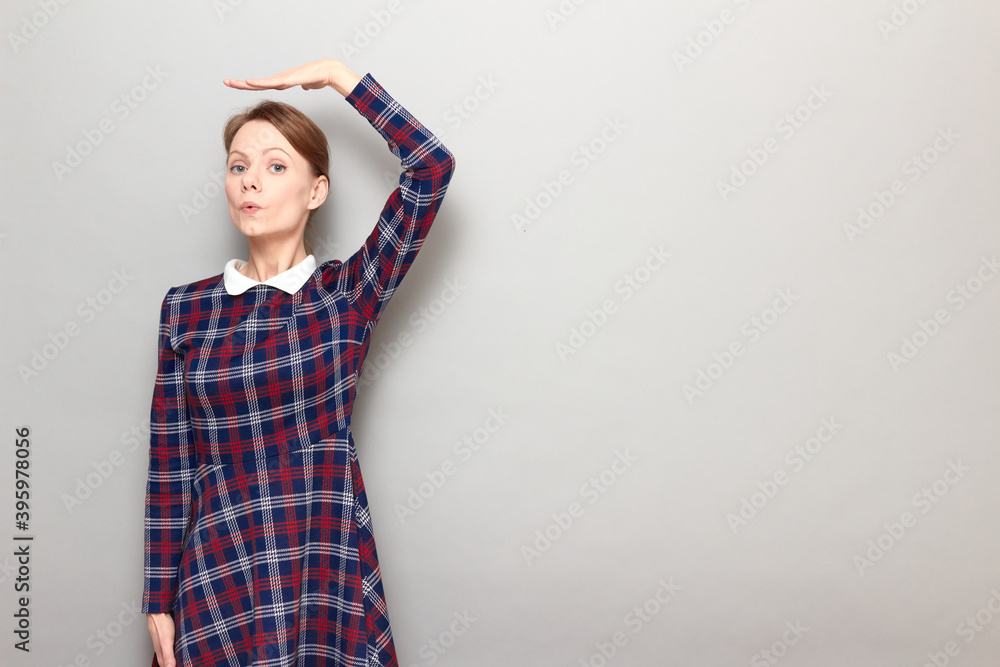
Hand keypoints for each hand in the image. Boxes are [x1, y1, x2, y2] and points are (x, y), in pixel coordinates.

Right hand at [147, 612, 176, 666]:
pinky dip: (173, 650)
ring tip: (175, 661)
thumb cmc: (162, 624)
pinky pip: (169, 646)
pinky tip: (177, 648)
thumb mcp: (166, 641)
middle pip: (165, 661)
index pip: (164, 665)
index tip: (176, 666)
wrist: (158, 610)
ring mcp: (163, 642)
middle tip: (177, 664)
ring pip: (167, 653)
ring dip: (171, 658)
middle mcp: (161, 648)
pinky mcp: (166, 636)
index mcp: (160, 651)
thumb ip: (168, 655)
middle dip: (170, 665)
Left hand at [223, 58, 361, 96]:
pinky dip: (259, 83)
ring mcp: (282, 79)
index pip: (262, 85)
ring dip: (244, 84)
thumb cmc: (318, 77)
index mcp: (281, 82)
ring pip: (260, 83)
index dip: (250, 86)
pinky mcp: (287, 80)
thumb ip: (305, 86)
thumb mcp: (308, 85)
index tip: (239, 85)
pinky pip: (270, 83)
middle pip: (256, 83)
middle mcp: (279, 80)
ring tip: (231, 83)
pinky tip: (249, 83)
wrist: (326, 71)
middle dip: (240, 83)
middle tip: (226, 82)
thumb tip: (306, 87)